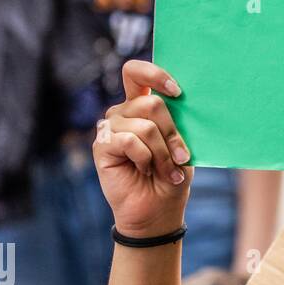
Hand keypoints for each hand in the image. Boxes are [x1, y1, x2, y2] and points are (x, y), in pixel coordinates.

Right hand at [93, 60, 192, 236]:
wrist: (158, 211)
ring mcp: (111, 128)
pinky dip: (145, 158)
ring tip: (165, 171)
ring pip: (145, 126)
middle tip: (181, 157)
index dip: (156, 74)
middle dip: (172, 134)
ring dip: (162, 154)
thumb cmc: (171, 177)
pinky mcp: (102, 145)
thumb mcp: (181, 148)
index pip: (137, 73)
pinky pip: (130, 141)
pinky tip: (144, 170)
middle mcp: (123, 112)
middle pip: (150, 104)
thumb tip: (176, 102)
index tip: (178, 92)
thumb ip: (176, 124)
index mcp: (141, 106)